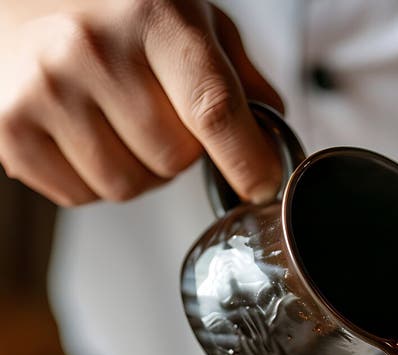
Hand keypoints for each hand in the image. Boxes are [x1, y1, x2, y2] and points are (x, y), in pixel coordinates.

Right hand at [0, 0, 282, 205]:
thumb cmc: (113, 7)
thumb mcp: (188, 15)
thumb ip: (237, 77)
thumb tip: (274, 136)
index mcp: (151, 16)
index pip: (213, 111)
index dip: (247, 162)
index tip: (262, 185)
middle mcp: (93, 49)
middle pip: (174, 161)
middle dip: (179, 152)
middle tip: (156, 113)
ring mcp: (46, 90)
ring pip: (129, 188)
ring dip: (136, 170)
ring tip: (116, 121)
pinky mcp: (11, 129)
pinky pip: (82, 196)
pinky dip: (91, 179)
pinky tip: (81, 132)